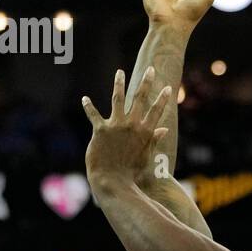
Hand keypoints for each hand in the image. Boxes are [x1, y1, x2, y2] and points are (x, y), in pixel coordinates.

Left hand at [82, 67, 172, 190]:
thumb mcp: (146, 156)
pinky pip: (93, 114)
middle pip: (140, 99)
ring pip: (118, 99)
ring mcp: (116, 126)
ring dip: (119, 84)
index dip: (162, 98)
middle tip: (150, 69)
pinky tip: (84, 98)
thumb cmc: (131, 172)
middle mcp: (131, 125)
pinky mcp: (100, 130)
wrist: (111, 180)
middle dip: (146, 83)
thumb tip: (164, 129)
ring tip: (120, 72)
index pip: (156, 111)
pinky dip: (88, 106)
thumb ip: (153, 140)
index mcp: (145, 132)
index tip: (167, 87)